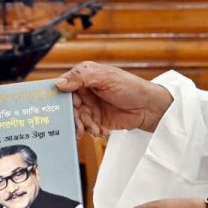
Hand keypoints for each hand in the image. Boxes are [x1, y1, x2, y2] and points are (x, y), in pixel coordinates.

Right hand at [56, 62, 173, 137]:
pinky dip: (92, 131)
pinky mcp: (97, 120)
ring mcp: (91, 106)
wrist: (149, 108)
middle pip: (69, 106)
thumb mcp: (106, 77)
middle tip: (80, 126)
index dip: (60, 97)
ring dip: (85, 126)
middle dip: (74, 117)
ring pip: (77, 119)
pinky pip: (86, 128)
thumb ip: (82, 77)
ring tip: (96, 129)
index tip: (58, 108)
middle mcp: (85, 91)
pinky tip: (102, 131)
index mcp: (85, 76)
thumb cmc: (131, 87)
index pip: (64, 86)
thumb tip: (59, 83)